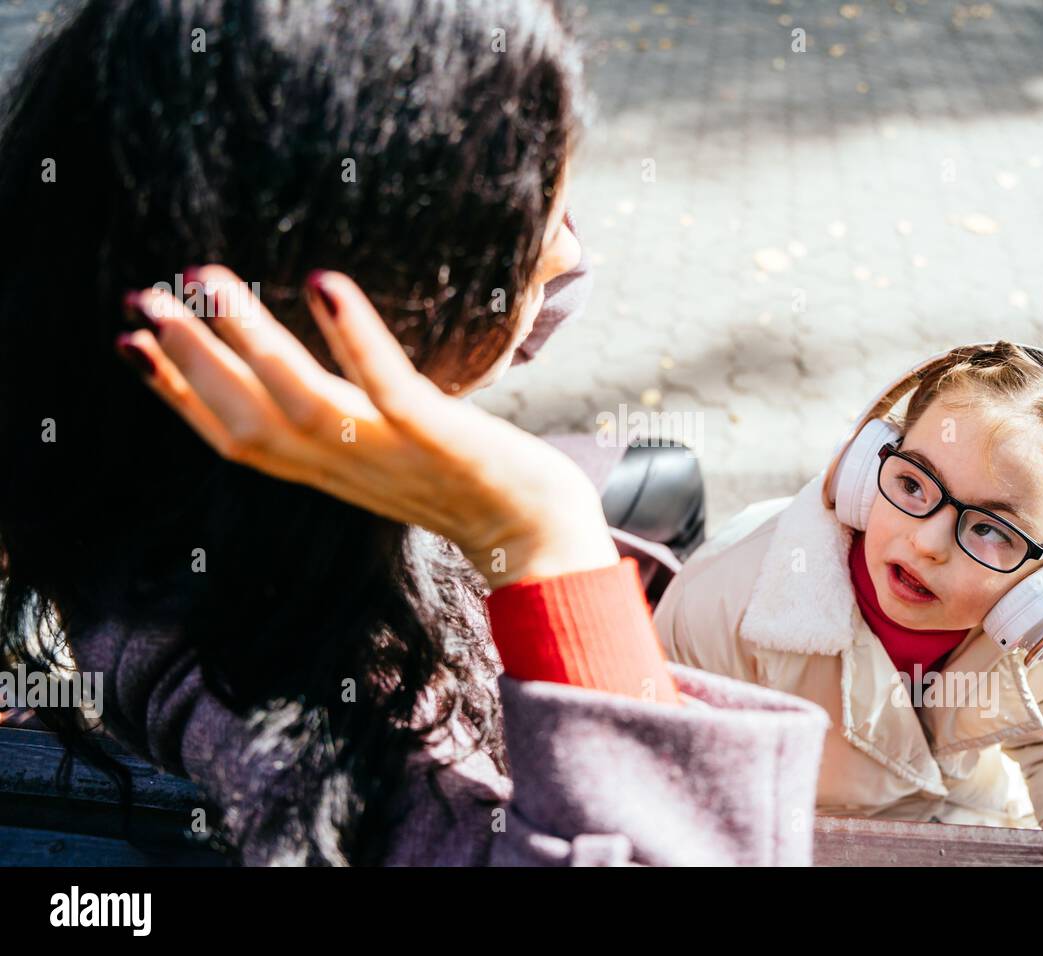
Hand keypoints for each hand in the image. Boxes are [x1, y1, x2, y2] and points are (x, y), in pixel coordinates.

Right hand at [117, 266, 617, 589]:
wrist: (540, 534)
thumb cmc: (467, 482)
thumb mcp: (388, 452)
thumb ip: (346, 421)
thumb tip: (315, 374)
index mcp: (330, 472)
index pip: (237, 439)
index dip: (179, 394)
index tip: (130, 343)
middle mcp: (348, 470)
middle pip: (251, 422)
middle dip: (190, 362)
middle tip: (143, 298)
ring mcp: (394, 456)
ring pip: (303, 403)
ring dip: (249, 343)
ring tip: (209, 282)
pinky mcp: (443, 441)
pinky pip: (391, 391)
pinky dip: (355, 340)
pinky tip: (323, 284)